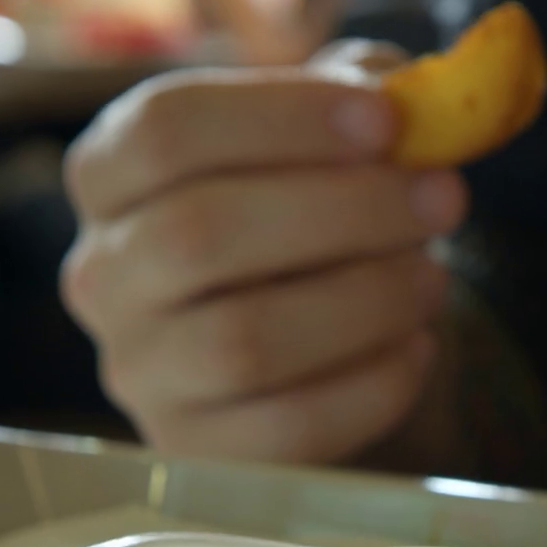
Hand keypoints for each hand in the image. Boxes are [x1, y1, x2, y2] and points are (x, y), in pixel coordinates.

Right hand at [60, 42, 469, 463]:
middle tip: (444, 199)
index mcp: (112, 173)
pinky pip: (285, 429)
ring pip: (241, 341)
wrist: (318, 344)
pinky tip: (417, 350)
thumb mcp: (329, 135)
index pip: (165, 129)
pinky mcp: (194, 453)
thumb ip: (361, 93)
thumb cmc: (313, 215)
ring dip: (364, 301)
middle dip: (341, 212)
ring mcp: (138, 373)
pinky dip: (370, 387)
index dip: (281, 118)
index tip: (387, 123)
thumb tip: (411, 103)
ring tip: (434, 280)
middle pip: (197, 234)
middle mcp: (102, 275)